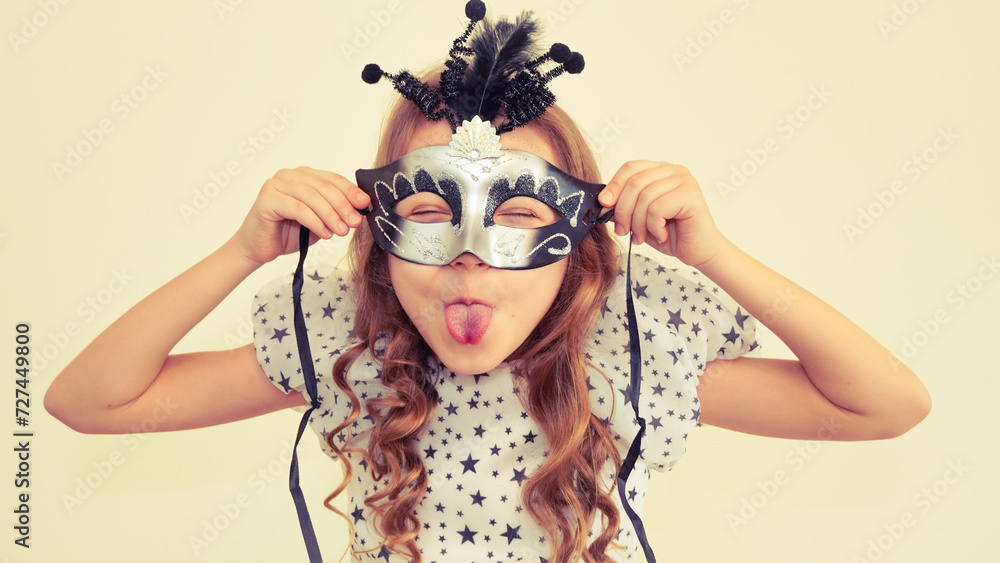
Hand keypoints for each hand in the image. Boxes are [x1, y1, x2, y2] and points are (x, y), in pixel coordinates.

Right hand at [227, 166, 370, 267]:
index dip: (350, 190)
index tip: (365, 204)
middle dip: (343, 205)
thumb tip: (360, 210)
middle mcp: (288, 175)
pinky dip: (315, 222)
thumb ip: (335, 212)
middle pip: (323, 186)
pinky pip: (297, 208)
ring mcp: (275, 184)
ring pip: (311, 196)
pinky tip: (325, 234)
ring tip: (342, 231)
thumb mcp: (320, 221)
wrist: (259, 248)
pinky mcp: (267, 199)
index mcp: (303, 175)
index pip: (331, 178)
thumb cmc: (288, 233)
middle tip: (355, 222)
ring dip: (331, 215)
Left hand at [600, 160, 726, 267]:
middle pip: (634, 182)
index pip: (630, 168)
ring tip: (641, 237)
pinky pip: (657, 208)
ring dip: (638, 223)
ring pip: (644, 197)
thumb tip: (602, 201)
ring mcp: (684, 180)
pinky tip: (662, 234)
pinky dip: (654, 226)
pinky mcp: (690, 194)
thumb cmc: (671, 234)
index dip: (614, 186)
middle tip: (622, 230)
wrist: (698, 252)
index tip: (604, 206)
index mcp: (660, 170)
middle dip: (622, 210)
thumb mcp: (639, 219)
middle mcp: (673, 170)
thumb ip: (623, 207)